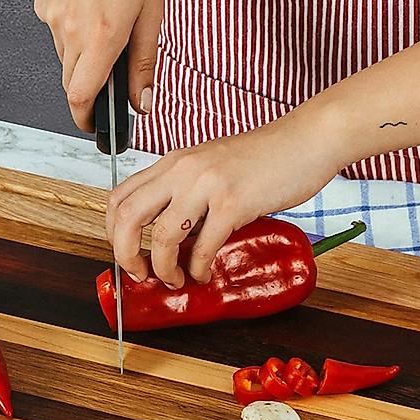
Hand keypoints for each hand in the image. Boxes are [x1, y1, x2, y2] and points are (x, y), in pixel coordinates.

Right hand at [33, 0, 164, 130]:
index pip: (81, 98)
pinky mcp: (42, 2)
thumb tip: (142, 105)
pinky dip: (74, 31)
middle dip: (92, 87)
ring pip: (66, 57)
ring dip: (84, 55)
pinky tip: (91, 3)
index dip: (88, 119)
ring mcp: (51, 15)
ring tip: (108, 21)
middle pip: (73, 82)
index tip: (98, 127)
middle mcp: (69, 29)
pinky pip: (57, 32)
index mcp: (101, 36)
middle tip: (116, 70)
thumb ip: (144, 64)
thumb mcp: (152, 13)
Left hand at [105, 106, 341, 286]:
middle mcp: (182, 170)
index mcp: (173, 163)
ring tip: (176, 279)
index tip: (127, 254)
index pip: (119, 197)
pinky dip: (199, 268)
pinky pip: (203, 246)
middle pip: (127, 216)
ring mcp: (207, 185)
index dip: (113, 233)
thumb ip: (187, 194)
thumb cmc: (265, 158)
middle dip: (125, 255)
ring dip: (163, 268)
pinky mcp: (234, 202)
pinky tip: (204, 273)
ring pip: (162, 236)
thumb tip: (173, 237)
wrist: (306, 140)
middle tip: (140, 274)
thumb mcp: (211, 167)